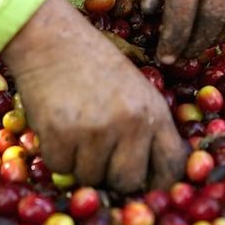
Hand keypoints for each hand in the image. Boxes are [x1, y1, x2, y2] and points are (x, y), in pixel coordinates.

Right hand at [2, 0, 186, 192]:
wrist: (51, 39)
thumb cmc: (94, 65)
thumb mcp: (136, 89)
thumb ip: (147, 128)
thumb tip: (148, 179)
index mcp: (155, 111)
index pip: (173, 166)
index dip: (160, 183)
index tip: (145, 185)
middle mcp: (131, 123)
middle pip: (128, 183)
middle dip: (112, 176)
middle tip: (98, 155)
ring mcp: (96, 130)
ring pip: (90, 178)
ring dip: (80, 163)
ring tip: (76, 130)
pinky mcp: (61, 134)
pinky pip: (60, 167)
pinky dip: (56, 154)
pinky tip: (58, 126)